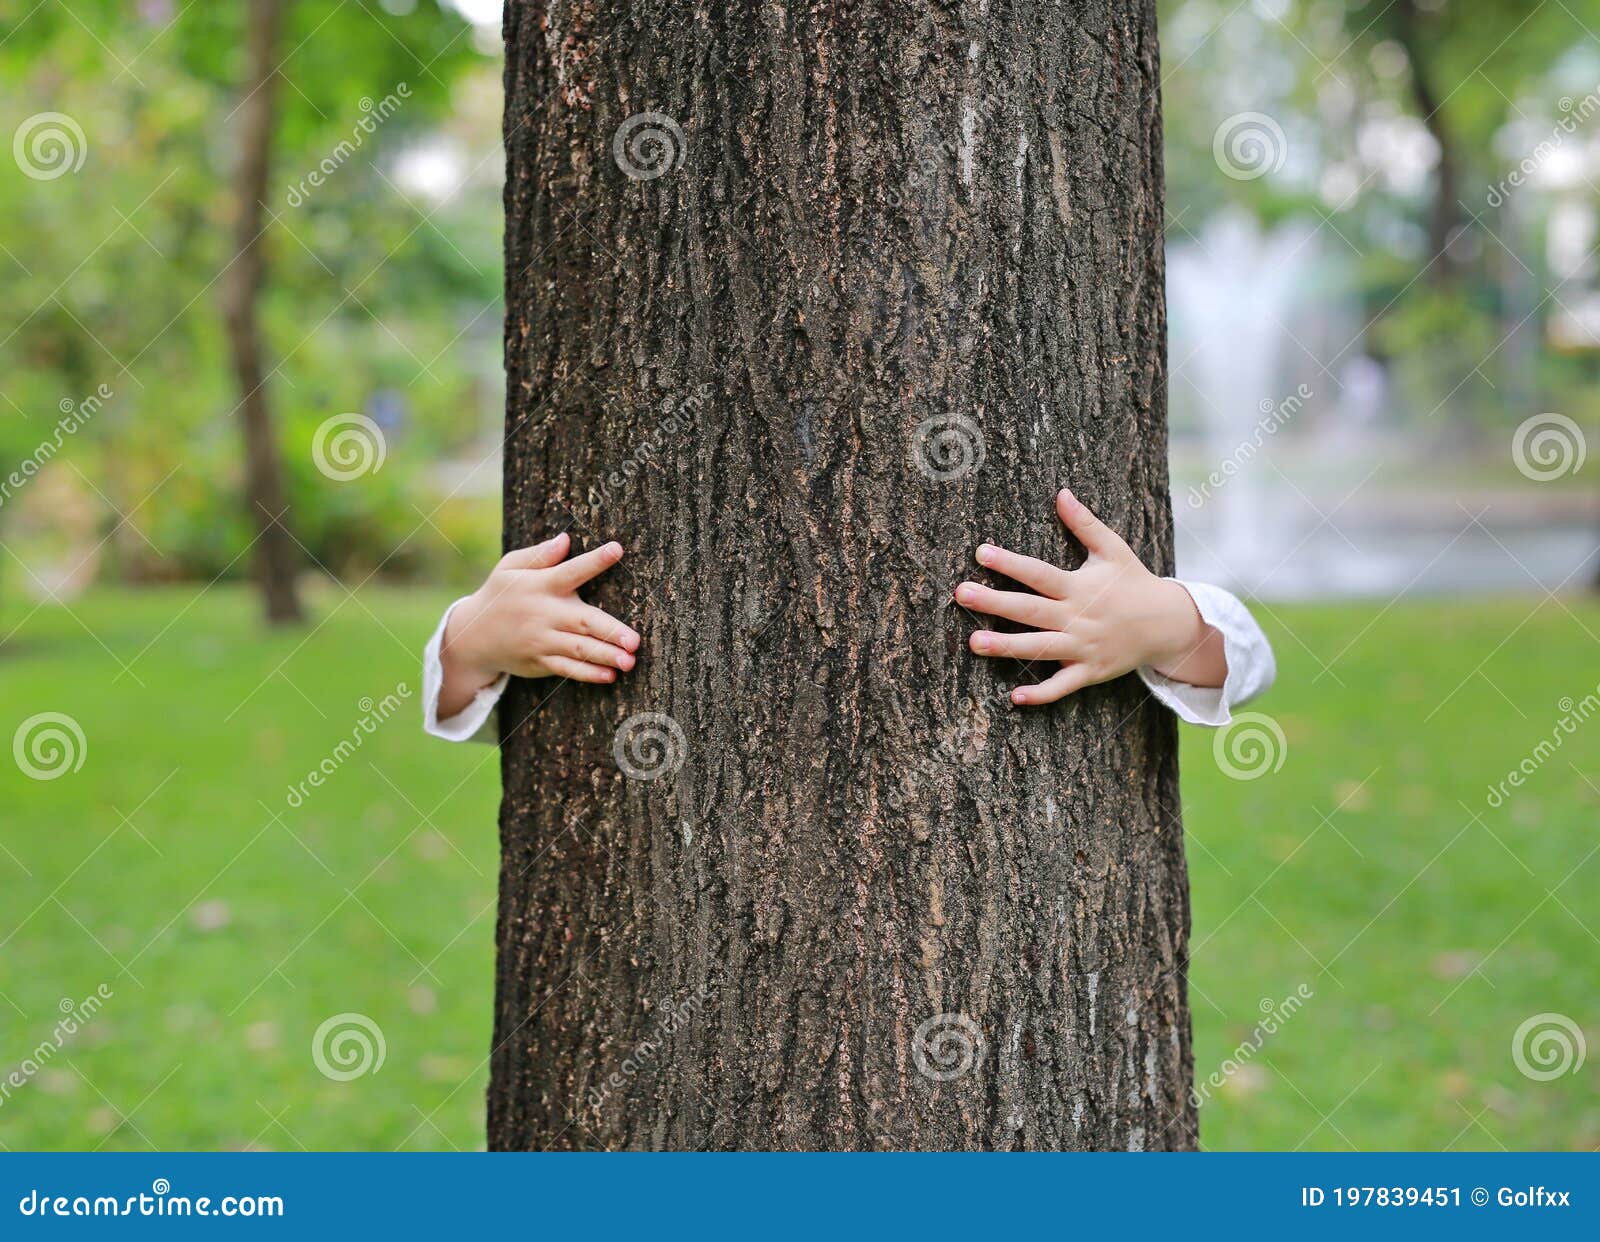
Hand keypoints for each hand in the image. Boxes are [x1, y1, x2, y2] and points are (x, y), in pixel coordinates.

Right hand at [437, 532, 640, 718]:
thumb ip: (539, 554)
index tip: (617, 549)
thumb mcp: (509, 568)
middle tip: (635, 640)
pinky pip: (567, 669)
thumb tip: (566, 539)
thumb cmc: (500, 595)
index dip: (594, 560)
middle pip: (583, 621)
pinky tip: (609, 675)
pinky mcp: (540, 661)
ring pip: (579, 649)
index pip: (571, 570)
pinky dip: (588, 673)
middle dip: (610, 631)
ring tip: (630, 662)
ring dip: (606, 656)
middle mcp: (544, 613)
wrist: (472, 637)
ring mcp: (542, 640)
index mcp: (540, 585)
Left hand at [954, 489, 1225, 705]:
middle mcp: (1077, 618)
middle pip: (1030, 610)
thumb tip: (1062, 492)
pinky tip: (1015, 698)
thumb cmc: (1134, 582)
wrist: (1167, 623)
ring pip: (1040, 649)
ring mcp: (1083, 648)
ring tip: (973, 643)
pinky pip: (1063, 686)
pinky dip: (1041, 695)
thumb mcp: (1113, 549)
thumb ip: (1085, 524)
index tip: (981, 552)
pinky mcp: (1090, 672)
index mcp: (1079, 587)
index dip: (1010, 563)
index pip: (1038, 574)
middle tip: (961, 594)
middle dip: (994, 603)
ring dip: (1006, 647)